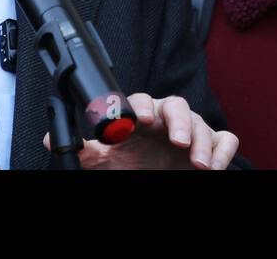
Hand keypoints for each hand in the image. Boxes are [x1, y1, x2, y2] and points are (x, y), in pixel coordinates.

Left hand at [45, 93, 237, 169]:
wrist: (160, 175)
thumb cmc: (135, 162)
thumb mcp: (109, 158)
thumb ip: (87, 149)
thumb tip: (51, 141)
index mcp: (143, 115)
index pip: (143, 100)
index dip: (141, 106)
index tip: (139, 120)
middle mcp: (168, 119)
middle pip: (176, 105)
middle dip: (178, 122)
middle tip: (176, 141)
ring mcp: (193, 130)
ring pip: (202, 123)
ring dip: (202, 142)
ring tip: (198, 164)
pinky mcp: (214, 145)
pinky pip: (225, 139)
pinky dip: (223, 150)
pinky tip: (214, 165)